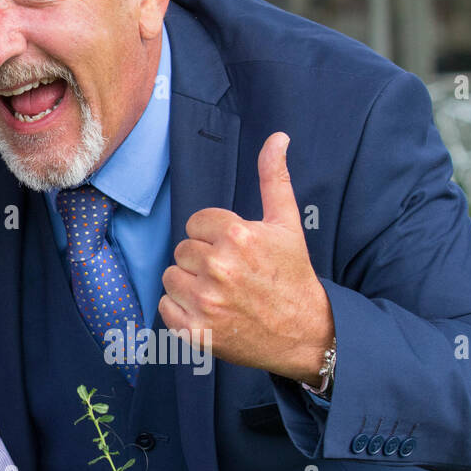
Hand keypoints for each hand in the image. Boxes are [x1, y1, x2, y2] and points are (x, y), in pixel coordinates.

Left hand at [159, 132, 333, 383]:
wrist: (305, 334)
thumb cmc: (293, 275)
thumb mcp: (286, 224)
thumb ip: (274, 178)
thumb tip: (277, 137)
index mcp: (237, 236)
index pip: (195, 224)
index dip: (213, 237)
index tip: (235, 252)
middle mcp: (219, 267)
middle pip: (182, 250)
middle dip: (202, 260)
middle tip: (232, 276)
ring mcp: (206, 301)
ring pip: (170, 277)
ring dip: (189, 285)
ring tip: (220, 294)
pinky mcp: (196, 331)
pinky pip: (165, 307)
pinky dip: (180, 311)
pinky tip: (208, 313)